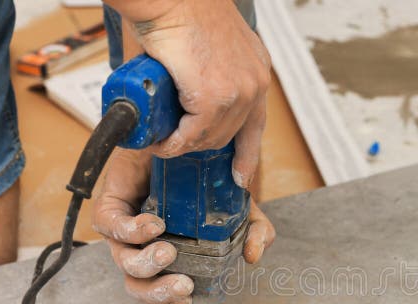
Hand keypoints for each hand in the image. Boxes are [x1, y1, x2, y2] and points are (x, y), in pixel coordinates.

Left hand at [93, 148, 274, 303]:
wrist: (181, 140)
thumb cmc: (204, 179)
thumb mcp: (239, 209)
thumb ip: (253, 232)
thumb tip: (253, 256)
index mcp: (167, 256)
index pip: (157, 293)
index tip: (188, 298)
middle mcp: (141, 248)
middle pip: (137, 286)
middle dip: (158, 292)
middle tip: (183, 285)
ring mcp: (123, 230)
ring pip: (123, 261)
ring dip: (147, 263)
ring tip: (169, 252)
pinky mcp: (110, 206)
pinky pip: (111, 226)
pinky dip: (132, 231)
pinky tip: (154, 225)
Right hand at [106, 0, 270, 170]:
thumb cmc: (180, 12)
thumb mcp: (209, 50)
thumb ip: (208, 77)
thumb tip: (185, 103)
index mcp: (256, 71)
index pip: (257, 123)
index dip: (248, 153)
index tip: (240, 174)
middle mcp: (255, 83)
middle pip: (231, 134)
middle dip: (202, 145)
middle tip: (175, 144)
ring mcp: (238, 92)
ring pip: (211, 137)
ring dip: (184, 144)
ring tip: (162, 141)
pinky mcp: (215, 97)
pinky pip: (193, 134)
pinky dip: (174, 142)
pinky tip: (161, 142)